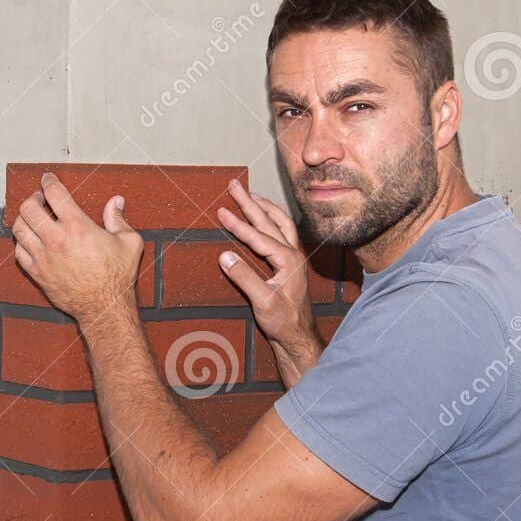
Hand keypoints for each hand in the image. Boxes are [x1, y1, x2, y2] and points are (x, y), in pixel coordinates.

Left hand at [12, 172, 143, 321]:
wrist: (104, 307)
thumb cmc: (118, 275)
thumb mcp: (129, 242)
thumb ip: (118, 219)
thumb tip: (116, 201)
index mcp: (78, 226)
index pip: (54, 193)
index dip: (49, 181)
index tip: (48, 179)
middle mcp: (56, 239)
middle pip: (28, 208)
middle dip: (33, 198)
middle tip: (41, 199)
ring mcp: (43, 257)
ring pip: (19, 228)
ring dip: (24, 218)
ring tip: (34, 218)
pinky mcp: (37, 273)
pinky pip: (18, 252)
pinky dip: (22, 242)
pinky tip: (32, 240)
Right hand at [215, 179, 320, 364]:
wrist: (298, 335)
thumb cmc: (284, 322)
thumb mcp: (262, 302)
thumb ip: (244, 278)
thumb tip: (224, 255)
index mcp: (287, 260)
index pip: (258, 237)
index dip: (238, 223)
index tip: (221, 210)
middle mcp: (293, 254)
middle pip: (269, 221)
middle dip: (250, 202)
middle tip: (234, 185)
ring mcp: (294, 257)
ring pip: (280, 222)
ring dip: (264, 207)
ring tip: (249, 195)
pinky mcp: (291, 263)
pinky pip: (282, 231)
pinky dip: (271, 219)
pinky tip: (264, 216)